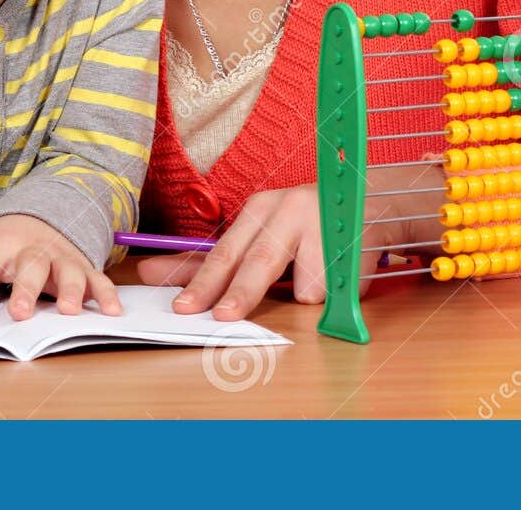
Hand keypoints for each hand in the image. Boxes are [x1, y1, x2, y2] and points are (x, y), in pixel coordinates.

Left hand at [0, 215, 121, 321]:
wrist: (38, 217)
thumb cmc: (4, 246)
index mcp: (0, 245)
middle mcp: (33, 249)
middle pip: (31, 265)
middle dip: (27, 290)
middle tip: (20, 313)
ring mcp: (61, 256)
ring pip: (68, 270)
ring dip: (69, 290)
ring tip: (68, 311)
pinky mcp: (83, 266)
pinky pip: (98, 279)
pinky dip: (106, 294)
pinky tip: (112, 311)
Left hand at [136, 162, 442, 320]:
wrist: (370, 202)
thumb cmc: (304, 229)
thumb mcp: (258, 238)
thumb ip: (211, 260)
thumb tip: (149, 272)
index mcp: (259, 209)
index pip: (224, 250)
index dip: (201, 280)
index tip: (181, 306)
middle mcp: (288, 209)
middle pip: (256, 259)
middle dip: (234, 293)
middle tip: (216, 318)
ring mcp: (322, 221)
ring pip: (301, 280)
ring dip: (297, 293)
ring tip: (297, 288)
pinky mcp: (354, 238)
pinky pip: (335, 286)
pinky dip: (332, 293)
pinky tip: (339, 276)